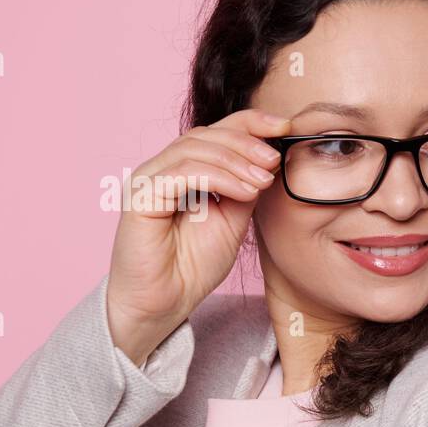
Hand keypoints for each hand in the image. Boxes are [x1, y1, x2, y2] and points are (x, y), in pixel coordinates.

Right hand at [106, 109, 290, 365]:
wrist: (165, 304)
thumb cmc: (192, 266)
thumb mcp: (233, 220)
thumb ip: (246, 188)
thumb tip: (271, 159)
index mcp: (183, 169)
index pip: (216, 132)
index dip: (251, 123)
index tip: (286, 126)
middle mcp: (161, 169)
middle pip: (206, 134)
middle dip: (246, 141)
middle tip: (275, 159)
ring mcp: (147, 180)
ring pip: (195, 149)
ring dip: (237, 160)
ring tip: (264, 180)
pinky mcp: (141, 198)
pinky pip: (183, 173)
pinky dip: (220, 178)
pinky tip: (245, 192)